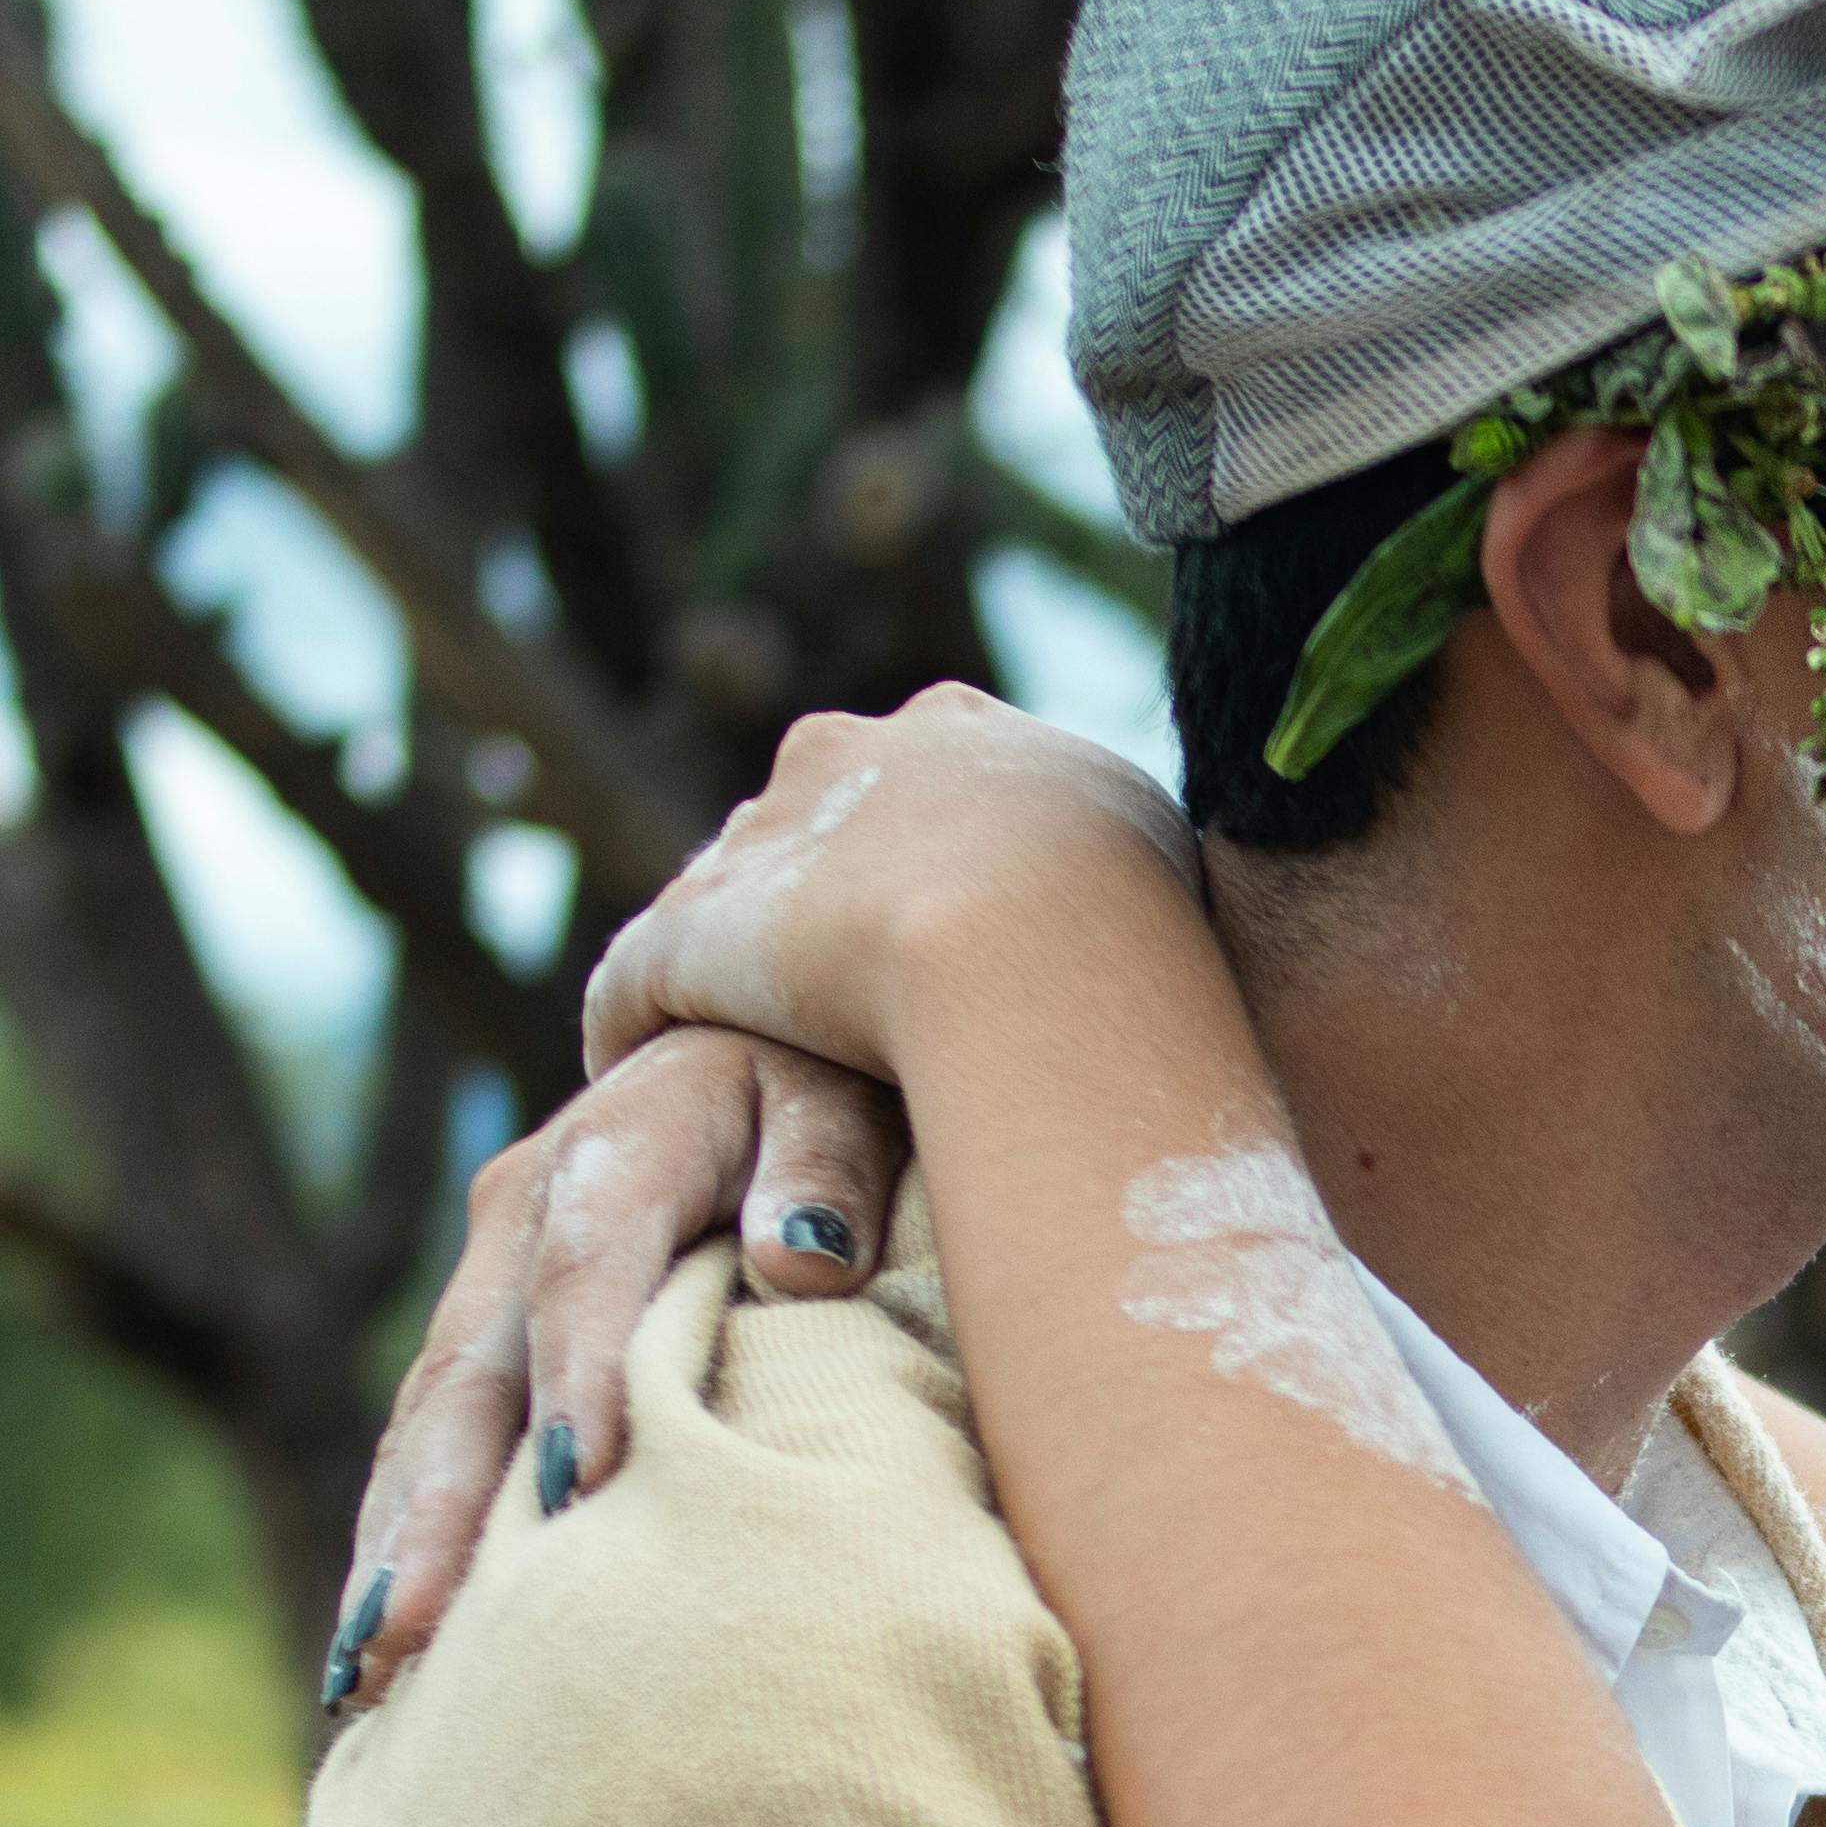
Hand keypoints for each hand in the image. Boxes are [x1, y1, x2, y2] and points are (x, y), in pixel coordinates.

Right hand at [319, 1027, 902, 1712]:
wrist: (748, 1040)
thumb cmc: (823, 1080)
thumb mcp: (845, 1091)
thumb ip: (828, 1168)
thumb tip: (804, 1259)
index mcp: (618, 1149)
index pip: (586, 1267)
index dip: (577, 1373)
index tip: (578, 1490)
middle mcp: (522, 1216)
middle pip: (468, 1374)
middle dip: (438, 1512)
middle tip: (410, 1633)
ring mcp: (490, 1279)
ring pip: (426, 1426)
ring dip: (395, 1547)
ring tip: (366, 1670)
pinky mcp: (487, 1335)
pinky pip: (429, 1447)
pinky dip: (403, 1540)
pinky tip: (384, 1649)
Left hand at [578, 683, 1201, 1086]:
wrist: (1035, 948)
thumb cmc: (1141, 945)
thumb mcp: (1177, 897)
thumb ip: (1153, 908)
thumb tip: (1192, 960)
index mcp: (974, 739)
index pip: (931, 784)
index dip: (938, 865)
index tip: (954, 947)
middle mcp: (861, 752)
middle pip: (818, 818)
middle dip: (821, 894)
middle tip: (843, 1003)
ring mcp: (771, 839)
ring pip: (729, 896)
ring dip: (728, 965)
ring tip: (730, 1060)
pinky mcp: (692, 933)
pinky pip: (644, 982)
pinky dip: (637, 1030)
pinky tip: (634, 1087)